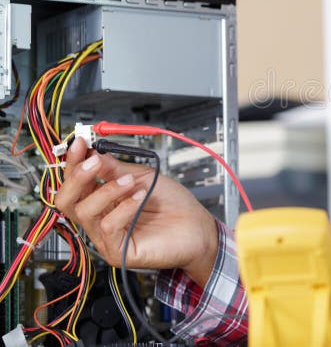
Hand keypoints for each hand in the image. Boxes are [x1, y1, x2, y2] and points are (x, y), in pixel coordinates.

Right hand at [54, 138, 218, 286]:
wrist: (198, 227)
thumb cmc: (174, 205)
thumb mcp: (143, 178)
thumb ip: (116, 169)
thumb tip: (92, 152)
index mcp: (103, 200)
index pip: (75, 183)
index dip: (73, 163)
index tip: (80, 143)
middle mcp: (100, 219)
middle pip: (66, 201)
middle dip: (77, 177)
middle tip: (94, 161)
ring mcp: (107, 237)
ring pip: (85, 212)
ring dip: (107, 190)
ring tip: (130, 182)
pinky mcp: (118, 251)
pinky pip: (108, 227)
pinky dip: (122, 208)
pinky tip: (139, 198)